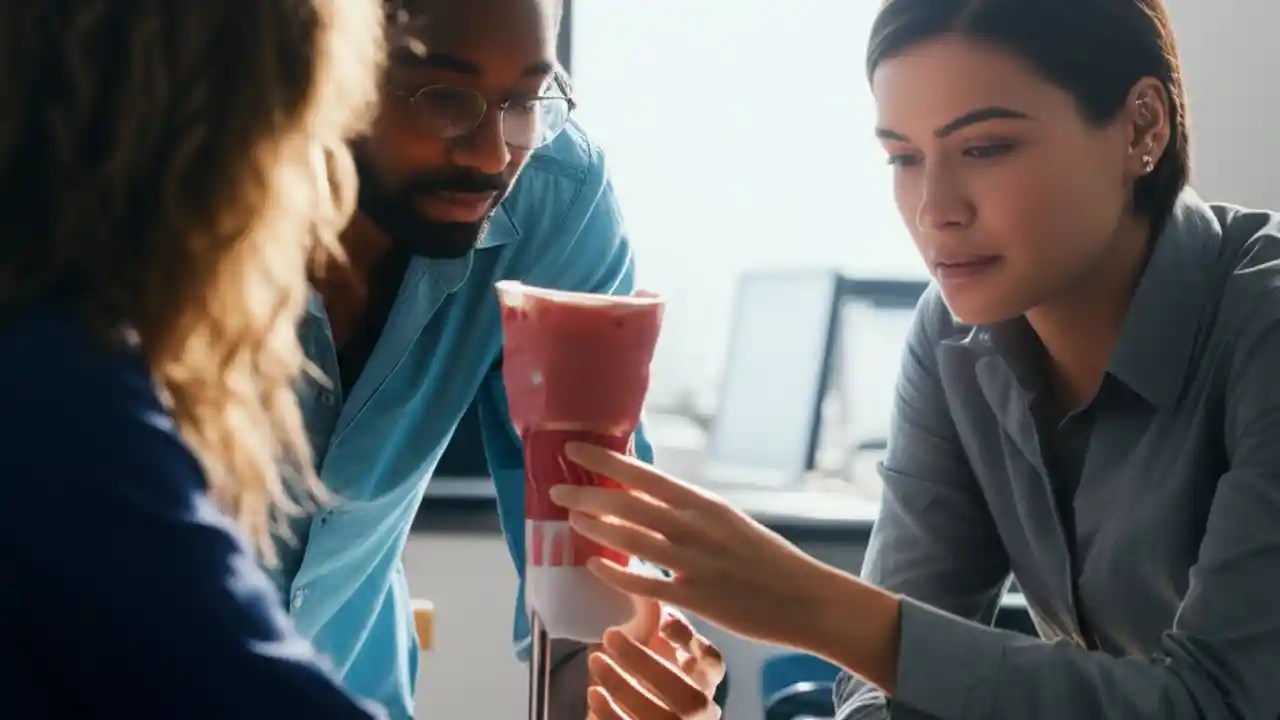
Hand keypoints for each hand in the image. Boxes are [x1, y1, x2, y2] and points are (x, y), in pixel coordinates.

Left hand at [550, 443, 901, 692]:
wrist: (804, 597)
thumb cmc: (765, 558)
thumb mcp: (729, 521)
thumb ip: (690, 512)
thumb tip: (649, 497)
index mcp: (705, 503)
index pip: (645, 474)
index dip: (606, 460)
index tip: (575, 449)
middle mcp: (696, 528)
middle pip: (629, 504)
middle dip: (588, 494)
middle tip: (557, 489)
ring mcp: (695, 563)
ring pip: (631, 540)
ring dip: (595, 528)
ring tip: (570, 520)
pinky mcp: (696, 597)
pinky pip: (645, 583)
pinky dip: (615, 573)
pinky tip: (594, 565)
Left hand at [588, 598, 723, 718]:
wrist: (645, 719)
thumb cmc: (651, 688)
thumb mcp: (656, 660)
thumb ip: (656, 636)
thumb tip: (648, 601)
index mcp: (704, 685)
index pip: (712, 664)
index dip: (692, 643)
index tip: (664, 621)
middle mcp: (701, 714)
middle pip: (686, 694)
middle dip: (647, 663)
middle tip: (611, 634)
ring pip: (660, 717)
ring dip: (624, 686)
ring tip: (596, 660)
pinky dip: (611, 714)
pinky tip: (594, 694)